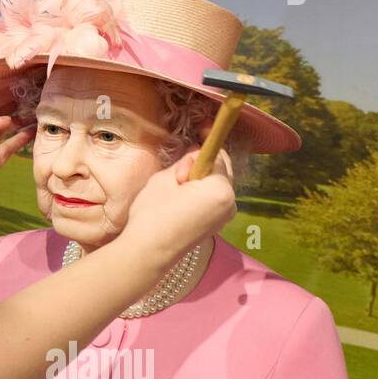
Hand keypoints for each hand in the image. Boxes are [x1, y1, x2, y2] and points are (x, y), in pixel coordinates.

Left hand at [0, 88, 35, 220]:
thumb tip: (7, 119)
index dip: (0, 94)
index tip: (18, 85)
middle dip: (13, 104)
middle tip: (33, 95)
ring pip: (7, 128)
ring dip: (20, 119)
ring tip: (38, 110)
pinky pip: (11, 146)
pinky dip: (22, 138)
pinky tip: (34, 130)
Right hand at [123, 144, 235, 265]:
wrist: (147, 253)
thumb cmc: (154, 214)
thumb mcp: (166, 179)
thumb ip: (186, 162)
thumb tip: (196, 154)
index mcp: (221, 190)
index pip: (218, 155)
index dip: (207, 140)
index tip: (202, 125)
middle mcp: (230, 204)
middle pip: (221, 171)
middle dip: (203, 163)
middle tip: (177, 168)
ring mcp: (224, 218)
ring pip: (216, 186)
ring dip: (200, 179)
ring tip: (174, 186)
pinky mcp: (215, 226)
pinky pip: (212, 200)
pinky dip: (200, 193)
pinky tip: (179, 198)